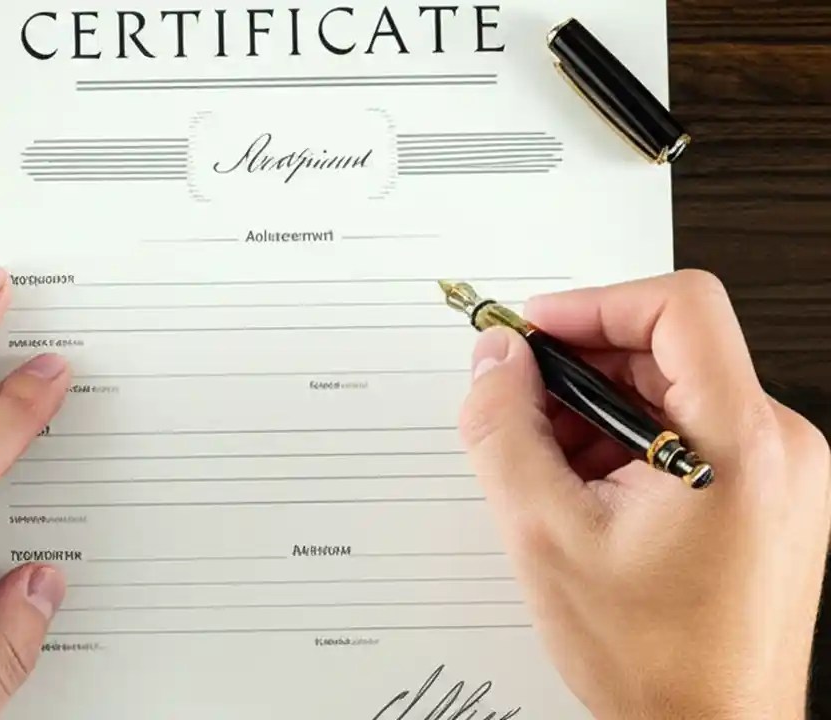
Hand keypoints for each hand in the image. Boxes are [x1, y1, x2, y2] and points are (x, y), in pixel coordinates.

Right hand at [458, 270, 830, 718]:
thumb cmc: (653, 661)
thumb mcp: (543, 533)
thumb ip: (504, 429)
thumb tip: (495, 360)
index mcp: (740, 443)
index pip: (678, 305)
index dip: (594, 303)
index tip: (537, 329)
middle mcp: (779, 448)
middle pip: (671, 348)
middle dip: (582, 366)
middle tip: (519, 401)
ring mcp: (781, 475)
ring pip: (675, 393)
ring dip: (599, 411)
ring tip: (549, 468)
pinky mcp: (768, 498)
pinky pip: (690, 433)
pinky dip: (628, 444)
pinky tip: (585, 492)